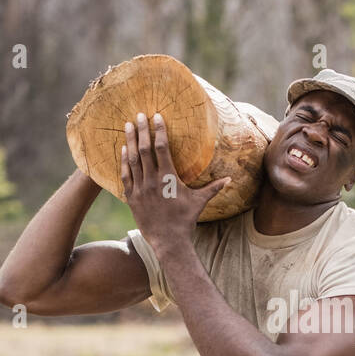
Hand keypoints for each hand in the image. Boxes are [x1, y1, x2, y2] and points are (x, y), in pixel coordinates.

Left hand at [120, 111, 229, 249]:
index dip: (159, 130)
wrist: (168, 241)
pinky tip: (124, 149)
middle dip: (142, 130)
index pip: (162, 147)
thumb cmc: (185, 220)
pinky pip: (125, 175)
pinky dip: (124, 161)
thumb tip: (231, 179)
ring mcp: (140, 189)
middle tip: (139, 114)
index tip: (157, 117)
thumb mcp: (199, 202)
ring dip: (130, 141)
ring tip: (128, 125)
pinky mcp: (131, 198)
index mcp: (168, 178)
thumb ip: (213, 188)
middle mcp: (152, 180)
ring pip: (133, 159)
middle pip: (145, 149)